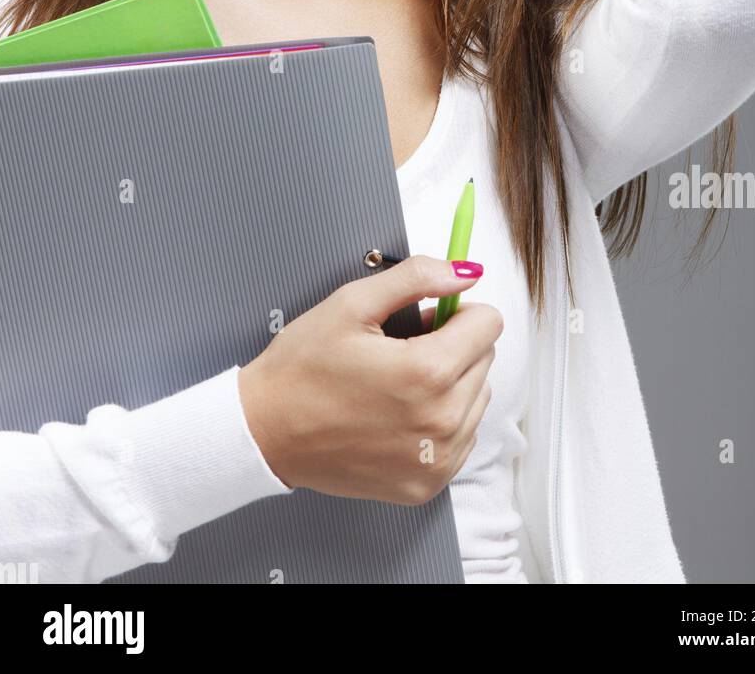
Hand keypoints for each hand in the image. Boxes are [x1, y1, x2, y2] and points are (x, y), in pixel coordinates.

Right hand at [238, 254, 501, 504]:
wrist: (265, 432)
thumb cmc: (302, 368)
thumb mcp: (352, 303)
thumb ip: (416, 278)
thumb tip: (464, 270)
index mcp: (427, 373)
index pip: (489, 324)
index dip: (457, 310)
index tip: (428, 317)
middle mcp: (441, 422)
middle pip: (485, 360)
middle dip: (453, 345)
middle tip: (402, 348)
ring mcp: (437, 460)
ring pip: (477, 398)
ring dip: (451, 383)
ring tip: (397, 382)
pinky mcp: (427, 484)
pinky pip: (462, 437)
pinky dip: (441, 420)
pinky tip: (400, 413)